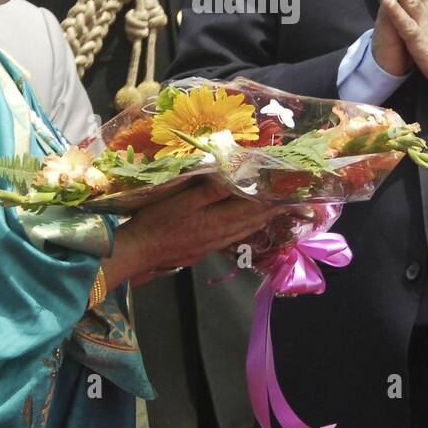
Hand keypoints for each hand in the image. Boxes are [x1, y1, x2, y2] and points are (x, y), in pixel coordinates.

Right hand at [105, 180, 282, 285]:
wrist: (140, 250)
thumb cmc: (158, 221)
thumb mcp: (182, 200)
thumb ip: (210, 190)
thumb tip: (235, 177)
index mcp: (219, 220)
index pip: (253, 208)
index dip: (271, 199)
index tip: (286, 191)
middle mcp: (221, 234)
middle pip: (252, 221)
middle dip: (271, 210)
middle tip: (287, 201)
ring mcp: (213, 244)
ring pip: (244, 231)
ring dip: (260, 220)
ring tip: (272, 212)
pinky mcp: (204, 249)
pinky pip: (233, 237)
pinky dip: (245, 228)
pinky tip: (244, 226)